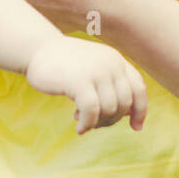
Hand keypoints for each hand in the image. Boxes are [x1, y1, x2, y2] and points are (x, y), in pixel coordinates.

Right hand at [26, 37, 148, 134]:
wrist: (37, 49)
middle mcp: (111, 63)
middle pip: (125, 103)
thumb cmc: (64, 65)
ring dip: (98, 123)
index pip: (139, 88)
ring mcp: (96, 71)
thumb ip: (110, 85)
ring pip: (110, 109)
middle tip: (94, 123)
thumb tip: (129, 114)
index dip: (141, 110)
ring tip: (82, 120)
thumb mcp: (93, 68)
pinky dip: (88, 124)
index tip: (136, 127)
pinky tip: (79, 127)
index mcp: (116, 60)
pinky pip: (92, 112)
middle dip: (112, 120)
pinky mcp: (79, 81)